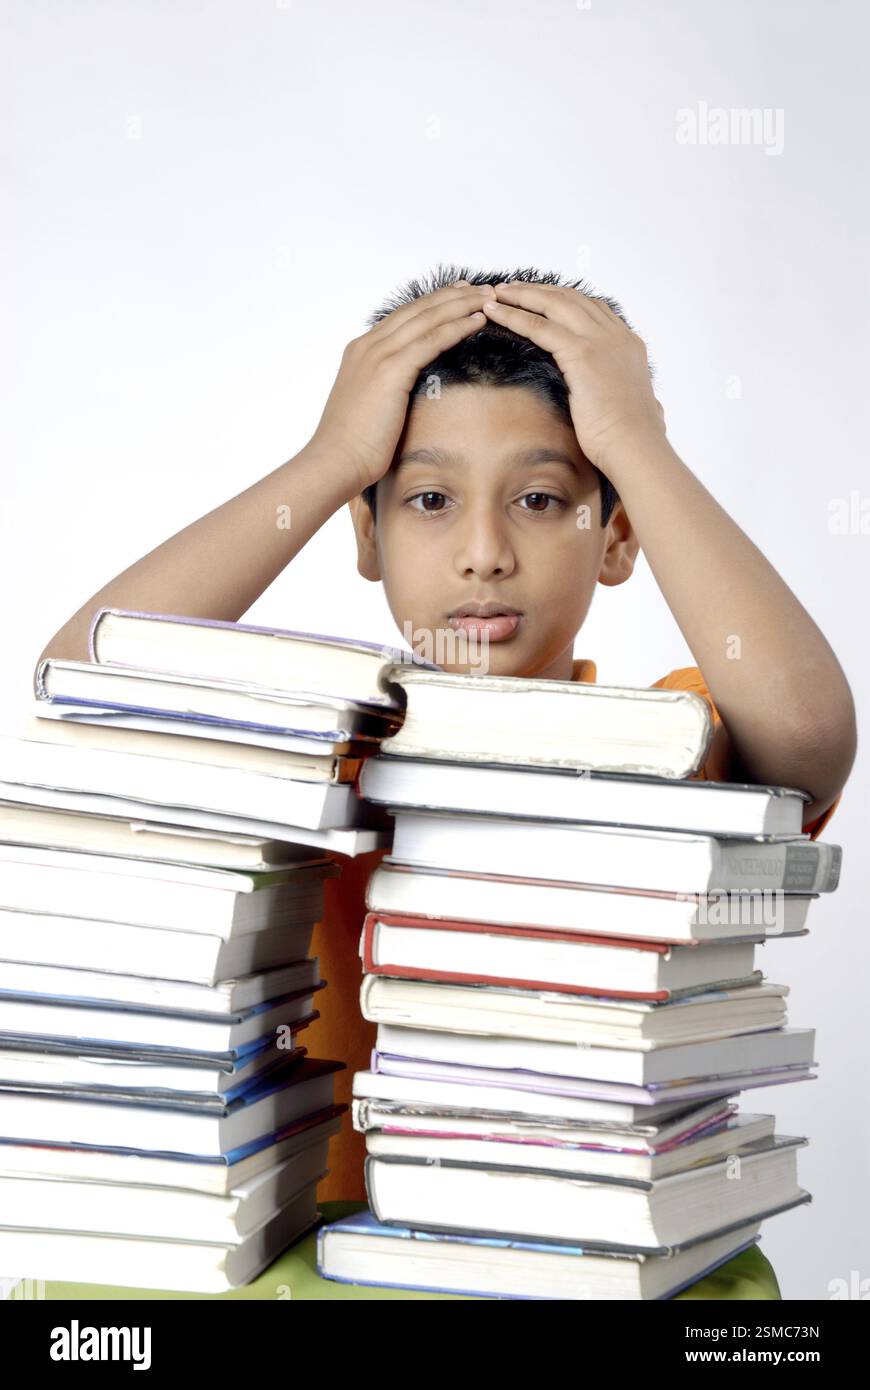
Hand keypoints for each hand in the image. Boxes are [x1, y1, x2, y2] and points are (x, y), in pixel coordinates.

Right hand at [310, 281, 495, 493]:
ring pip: (427, 319)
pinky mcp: (390, 371)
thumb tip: (403, 393)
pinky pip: (431, 341)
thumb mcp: (369, 407)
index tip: (457, 294)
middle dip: (451, 296)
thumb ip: (384, 389)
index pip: (403, 317)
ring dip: (460, 305)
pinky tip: (476, 321)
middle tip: (479, 287)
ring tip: (488, 297)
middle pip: (417, 310)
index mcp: (360, 352)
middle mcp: (368, 346)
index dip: (432, 303)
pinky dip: (456, 327)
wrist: (336, 460)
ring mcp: (377, 355)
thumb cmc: (353, 445)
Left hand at [482, 282, 666, 477]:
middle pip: (571, 298)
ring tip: (497, 294)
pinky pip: (540, 327)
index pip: (591, 309)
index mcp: (628, 345)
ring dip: (522, 296)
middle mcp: (616, 335)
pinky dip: (515, 316)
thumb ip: (617, 392)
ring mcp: (600, 341)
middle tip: (510, 288)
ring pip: (554, 305)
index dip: (562, 300)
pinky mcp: (582, 354)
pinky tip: (495, 314)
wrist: (636, 448)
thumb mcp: (627, 406)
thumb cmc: (629, 439)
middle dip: (538, 290)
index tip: (538, 298)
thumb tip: (609, 399)